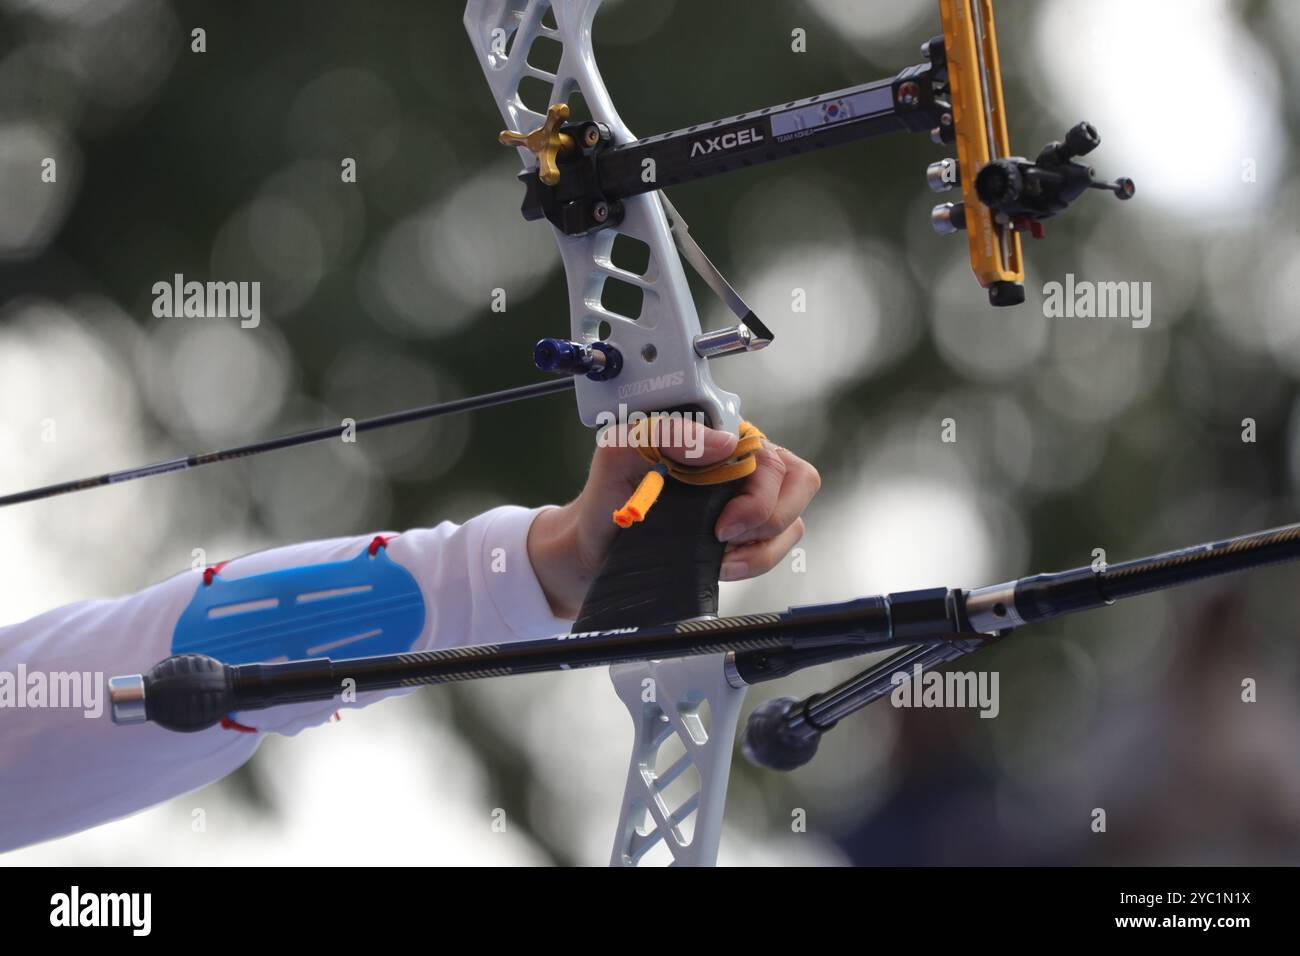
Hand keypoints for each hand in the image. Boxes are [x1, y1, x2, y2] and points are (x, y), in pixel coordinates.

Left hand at [527, 420, 820, 618]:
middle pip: (797, 483)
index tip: (722, 522)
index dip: (759, 493)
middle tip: (722, 536)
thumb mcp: (618, 453)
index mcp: (715, 437)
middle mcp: (737, 465)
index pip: (769, 455)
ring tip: (719, 558)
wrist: (592, 550)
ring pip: (791, 521)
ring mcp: (744, 501)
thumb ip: (664, 432)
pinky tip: (721, 565)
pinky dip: (754, 562)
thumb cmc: (604, 498)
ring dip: (760, 548)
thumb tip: (724, 443)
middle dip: (766, 518)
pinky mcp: (744, 537)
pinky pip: (776, 548)